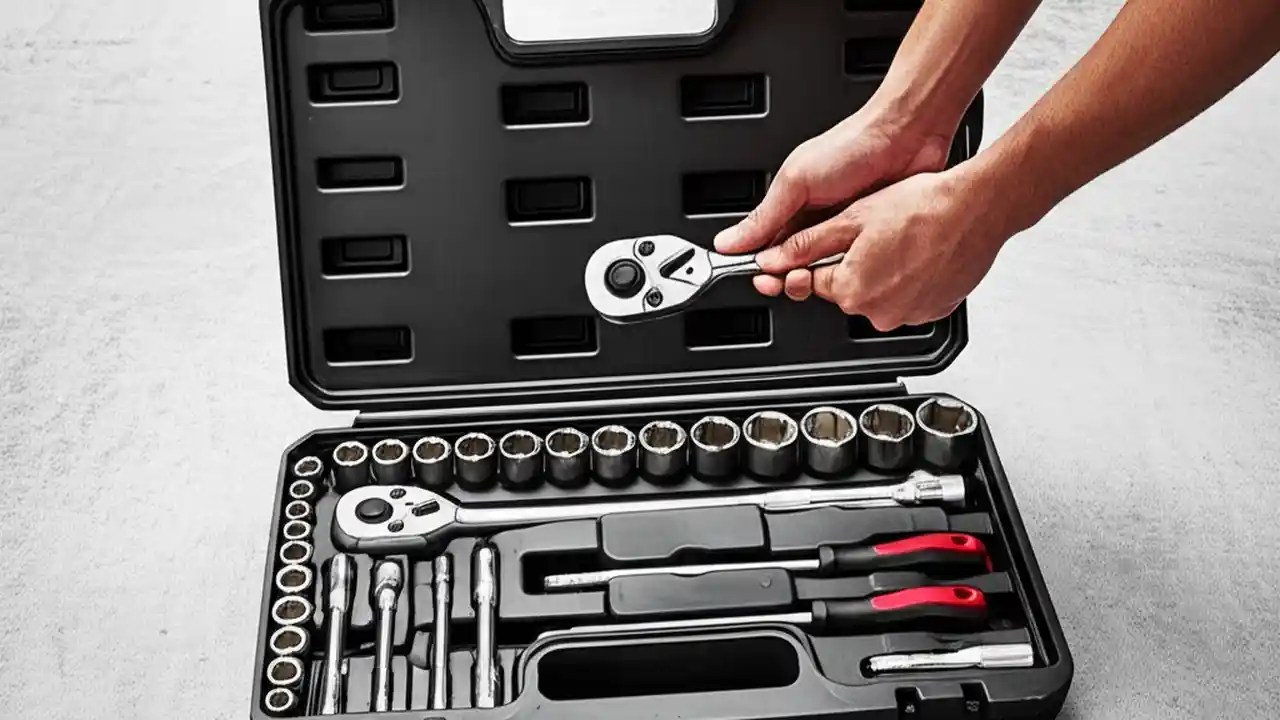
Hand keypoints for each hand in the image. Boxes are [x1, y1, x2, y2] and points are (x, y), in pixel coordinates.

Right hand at [712, 100, 959, 285]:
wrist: (906, 136)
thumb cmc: (853, 145)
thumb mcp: (797, 181)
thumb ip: (764, 216)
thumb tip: (727, 242)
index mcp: (790, 207)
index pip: (766, 250)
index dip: (763, 270)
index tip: (765, 280)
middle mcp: (816, 222)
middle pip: (794, 266)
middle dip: (790, 278)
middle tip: (795, 278)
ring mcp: (844, 230)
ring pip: (824, 270)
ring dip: (821, 277)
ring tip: (824, 271)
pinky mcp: (871, 238)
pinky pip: (855, 264)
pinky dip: (851, 271)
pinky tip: (851, 269)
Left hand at [752, 167, 1017, 330]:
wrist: (977, 209)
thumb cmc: (921, 208)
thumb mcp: (851, 219)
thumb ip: (805, 245)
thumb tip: (772, 260)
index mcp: (851, 290)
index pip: (815, 281)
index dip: (817, 259)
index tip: (828, 244)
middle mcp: (878, 312)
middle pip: (847, 290)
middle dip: (852, 264)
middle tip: (875, 232)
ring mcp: (909, 315)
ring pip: (879, 295)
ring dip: (882, 272)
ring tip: (901, 239)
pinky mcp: (935, 310)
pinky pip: (909, 298)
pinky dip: (909, 279)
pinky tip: (920, 253)